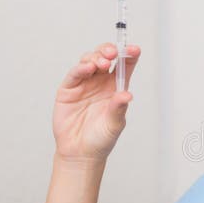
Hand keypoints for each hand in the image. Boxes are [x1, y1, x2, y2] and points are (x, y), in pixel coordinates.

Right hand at [52, 43, 140, 162]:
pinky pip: (74, 74)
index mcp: (116, 87)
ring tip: (102, 63)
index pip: (124, 66)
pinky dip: (81, 68)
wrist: (80, 153)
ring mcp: (84, 84)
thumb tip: (126, 95)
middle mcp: (100, 82)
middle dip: (110, 51)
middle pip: (105, 58)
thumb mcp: (114, 124)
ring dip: (96, 57)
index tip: (134, 49)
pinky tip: (88, 68)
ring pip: (89, 60)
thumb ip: (118, 109)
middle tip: (113, 54)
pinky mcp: (68, 89)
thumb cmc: (101, 139)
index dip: (129, 55)